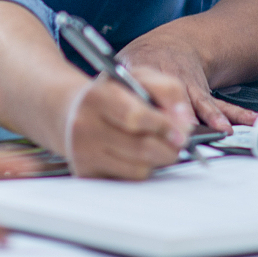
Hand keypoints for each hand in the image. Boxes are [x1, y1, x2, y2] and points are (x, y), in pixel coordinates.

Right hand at [61, 70, 190, 179]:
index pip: (135, 116)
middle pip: (140, 147)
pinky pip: (128, 179)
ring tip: (157, 145)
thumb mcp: (138, 78)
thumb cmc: (112, 94)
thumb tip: (185, 122)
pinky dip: (141, 169)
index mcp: (97, 96)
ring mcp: (82, 152)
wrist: (72, 111)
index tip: (183, 132)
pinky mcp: (85, 173)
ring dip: (157, 160)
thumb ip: (167, 90)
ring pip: (138, 168)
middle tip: (179, 143)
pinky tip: (137, 155)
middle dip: (169, 147)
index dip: (164, 126)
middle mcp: (84, 125)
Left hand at [116, 32, 257, 133]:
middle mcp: (169, 81)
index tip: (158, 123)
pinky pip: (220, 106)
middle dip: (182, 119)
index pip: (148, 90)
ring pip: (202, 104)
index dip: (153, 107)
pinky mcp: (201, 96)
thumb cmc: (136, 66)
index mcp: (144, 73)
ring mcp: (189, 89)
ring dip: (213, 117)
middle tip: (185, 137)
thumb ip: (113, 93)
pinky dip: (237, 114)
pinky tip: (252, 122)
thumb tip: (100, 117)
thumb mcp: (117, 72)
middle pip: (178, 101)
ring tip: (222, 130)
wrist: (166, 47)